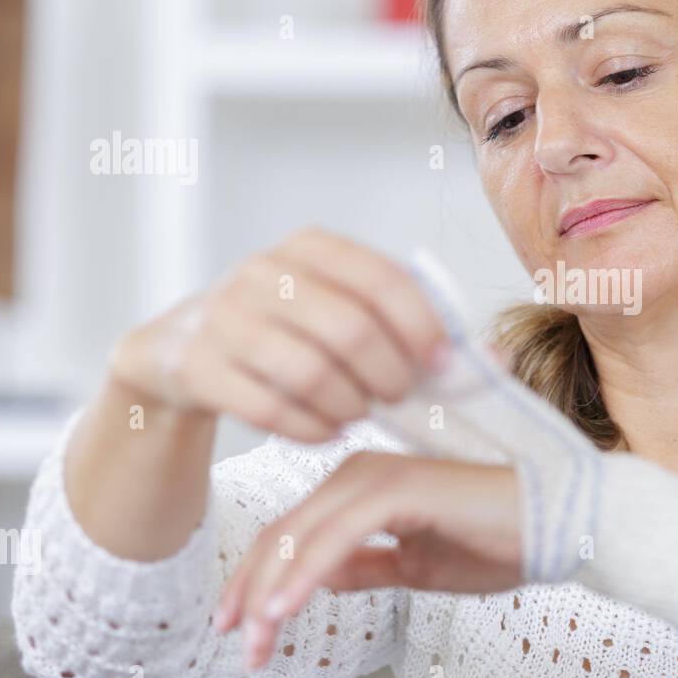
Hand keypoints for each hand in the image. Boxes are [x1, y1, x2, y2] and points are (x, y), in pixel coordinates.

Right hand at [108, 226, 450, 443]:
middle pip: (350, 330)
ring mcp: (223, 318)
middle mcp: (262, 272)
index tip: (445, 367)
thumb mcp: (343, 310)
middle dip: (388, 375)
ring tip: (360, 413)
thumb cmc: (288, 331)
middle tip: (400, 397)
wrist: (181, 350)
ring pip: (309, 373)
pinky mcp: (197, 367)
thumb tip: (496, 361)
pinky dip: (311, 429)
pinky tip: (326, 430)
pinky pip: (270, 410)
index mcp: (310, 247)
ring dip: (349, 406)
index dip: (424, 328)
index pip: (383, 279)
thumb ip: (415, 329)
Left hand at [210, 450, 523, 670]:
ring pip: (299, 536)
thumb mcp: (414, 567)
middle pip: (283, 534)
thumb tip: (316, 582)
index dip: (257, 582)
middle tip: (240, 647)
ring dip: (270, 593)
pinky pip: (335, 539)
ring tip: (256, 642)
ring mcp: (376, 476)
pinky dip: (303, 575)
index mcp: (361, 486)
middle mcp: (359, 472)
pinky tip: (282, 609)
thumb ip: (364, 568)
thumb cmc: (496, 541)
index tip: (238, 629)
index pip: (293, 534)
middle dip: (251, 594)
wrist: (555, 525)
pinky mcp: (396, 488)